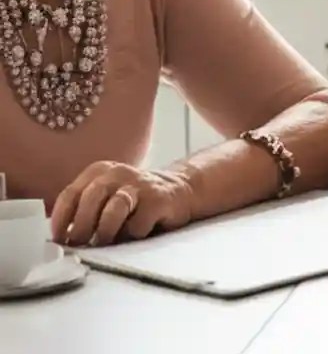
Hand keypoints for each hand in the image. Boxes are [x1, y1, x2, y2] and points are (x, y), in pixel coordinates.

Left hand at [50, 162, 195, 246]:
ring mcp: (140, 185)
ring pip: (114, 209)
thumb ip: (85, 208)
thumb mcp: (106, 194)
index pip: (70, 194)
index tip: (60, 239)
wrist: (179, 190)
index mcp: (99, 171)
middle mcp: (118, 173)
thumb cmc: (134, 200)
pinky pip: (138, 224)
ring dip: (105, 231)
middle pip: (91, 199)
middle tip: (81, 243)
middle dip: (82, 226)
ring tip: (105, 242)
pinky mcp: (159, 200)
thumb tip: (65, 236)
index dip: (60, 219)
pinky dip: (132, 234)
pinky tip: (135, 233)